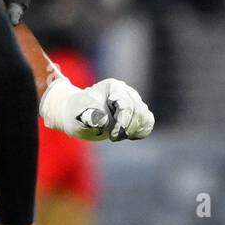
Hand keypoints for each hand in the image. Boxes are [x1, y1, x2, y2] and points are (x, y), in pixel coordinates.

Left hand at [40, 75, 154, 140]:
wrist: (79, 113)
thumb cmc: (77, 111)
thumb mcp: (77, 112)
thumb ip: (89, 114)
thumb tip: (102, 120)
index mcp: (113, 87)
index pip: (127, 104)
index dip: (123, 121)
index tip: (113, 135)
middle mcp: (127, 92)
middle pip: (138, 110)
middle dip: (127, 128)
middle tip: (113, 137)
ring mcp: (134, 101)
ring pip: (145, 116)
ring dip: (133, 130)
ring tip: (117, 136)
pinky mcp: (137, 112)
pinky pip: (148, 121)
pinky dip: (140, 131)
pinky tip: (127, 136)